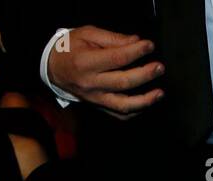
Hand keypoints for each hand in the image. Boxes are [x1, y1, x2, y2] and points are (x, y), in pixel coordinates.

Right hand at [47, 26, 164, 118]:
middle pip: (124, 82)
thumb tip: (136, 41)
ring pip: (124, 105)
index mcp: (85, 62)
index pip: (117, 59)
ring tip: (160, 93)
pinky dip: (136, 111)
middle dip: (145, 75)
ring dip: (145, 100)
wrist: (53, 68)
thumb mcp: (87, 35)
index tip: (149, 45)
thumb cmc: (70, 48)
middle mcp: (91, 83)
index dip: (136, 52)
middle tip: (160, 67)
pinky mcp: (99, 106)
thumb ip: (112, 39)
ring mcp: (95, 98)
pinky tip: (147, 102)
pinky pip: (120, 114)